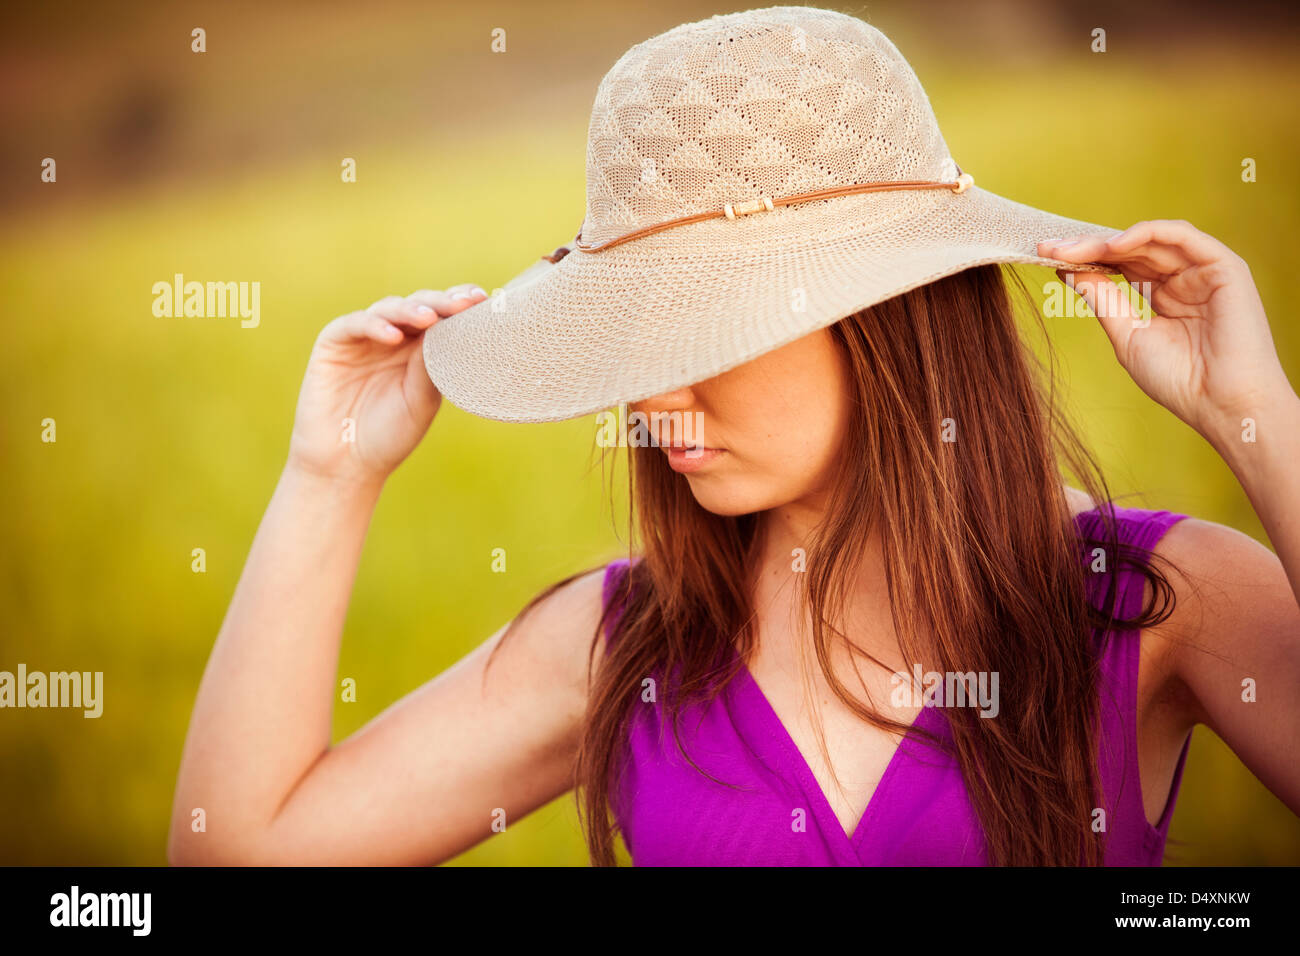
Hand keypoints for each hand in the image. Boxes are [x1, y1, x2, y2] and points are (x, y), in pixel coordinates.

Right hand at [287, 285, 486, 484]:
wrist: (347, 464)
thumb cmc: (390, 436)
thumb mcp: (421, 401)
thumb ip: (431, 367)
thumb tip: (447, 328)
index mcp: (420, 350)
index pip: (442, 318)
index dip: (459, 305)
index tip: (482, 301)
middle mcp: (394, 338)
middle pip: (419, 307)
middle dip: (441, 303)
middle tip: (462, 303)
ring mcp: (364, 337)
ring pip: (389, 309)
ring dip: (410, 311)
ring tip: (429, 319)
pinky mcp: (334, 342)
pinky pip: (354, 324)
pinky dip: (374, 326)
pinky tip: (394, 337)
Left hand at [1038, 221, 1292, 443]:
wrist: (1220, 404)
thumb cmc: (1178, 379)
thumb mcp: (1127, 334)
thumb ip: (1102, 299)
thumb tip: (1068, 270)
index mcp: (1163, 295)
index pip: (1120, 265)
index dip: (1085, 258)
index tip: (1046, 256)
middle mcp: (1183, 279)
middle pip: (1131, 250)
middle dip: (1088, 247)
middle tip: (1050, 247)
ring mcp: (1203, 271)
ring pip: (1152, 239)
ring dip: (1110, 240)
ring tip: (1074, 248)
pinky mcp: (1223, 267)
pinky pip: (1183, 236)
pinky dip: (1148, 234)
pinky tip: (1114, 245)